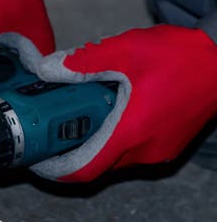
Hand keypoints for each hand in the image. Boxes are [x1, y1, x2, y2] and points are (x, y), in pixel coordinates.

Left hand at [31, 25, 216, 181]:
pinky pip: (132, 152)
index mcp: (131, 132)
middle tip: (54, 130)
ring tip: (81, 117)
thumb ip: (83, 62)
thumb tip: (48, 70)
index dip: (57, 170)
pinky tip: (110, 114)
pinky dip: (115, 140)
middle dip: (73, 150)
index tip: (40, 158)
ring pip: (114, 159)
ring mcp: (159, 152)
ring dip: (95, 143)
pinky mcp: (168, 147)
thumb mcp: (125, 50)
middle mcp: (145, 151)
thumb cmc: (180, 56)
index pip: (84, 171)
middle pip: (96, 164)